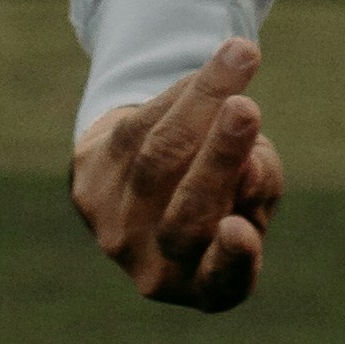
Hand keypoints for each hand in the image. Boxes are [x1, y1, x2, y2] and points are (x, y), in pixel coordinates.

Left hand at [70, 36, 283, 309]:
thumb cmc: (222, 196)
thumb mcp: (255, 197)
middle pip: (184, 214)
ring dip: (200, 102)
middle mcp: (154, 270)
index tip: (239, 230)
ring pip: (154, 159)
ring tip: (241, 57)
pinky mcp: (87, 184)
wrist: (146, 187)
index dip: (232, 257)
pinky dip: (182, 92)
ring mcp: (112, 231)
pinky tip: (223, 60)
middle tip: (245, 109)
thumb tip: (245, 163)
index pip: (221, 280)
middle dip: (217, 157)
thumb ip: (257, 186)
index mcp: (207, 286)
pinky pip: (135, 129)